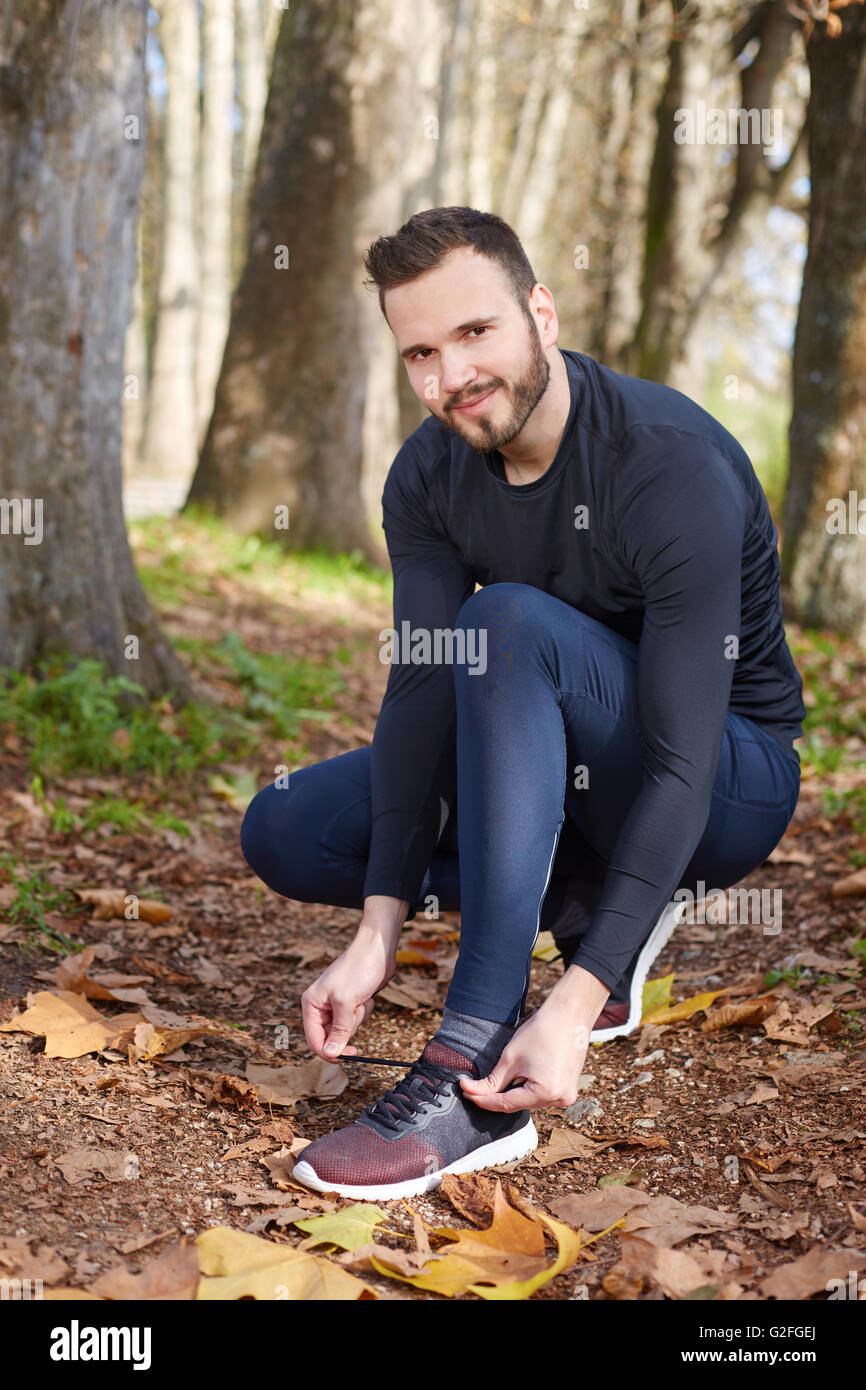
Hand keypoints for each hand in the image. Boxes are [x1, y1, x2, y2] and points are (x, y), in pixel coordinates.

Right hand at [301, 931, 395, 1059]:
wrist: (377, 949)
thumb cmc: (358, 969)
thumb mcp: (345, 1002)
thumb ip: (338, 1030)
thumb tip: (330, 1054)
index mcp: (311, 1004)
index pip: (315, 1040)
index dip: (329, 1051)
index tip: (349, 1055)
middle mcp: (320, 1006)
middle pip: (331, 1037)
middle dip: (348, 1028)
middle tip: (356, 1012)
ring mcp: (336, 1005)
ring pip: (346, 1030)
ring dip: (357, 1018)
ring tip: (360, 999)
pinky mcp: (351, 1003)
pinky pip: (356, 1020)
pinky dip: (363, 1012)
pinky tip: (366, 997)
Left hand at [458, 995, 591, 1112]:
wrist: (569, 1015)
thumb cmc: (541, 1031)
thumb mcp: (511, 1058)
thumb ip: (491, 1081)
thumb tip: (470, 1091)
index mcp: (546, 1093)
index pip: (506, 1104)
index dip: (483, 1099)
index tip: (465, 1090)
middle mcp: (559, 1100)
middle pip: (518, 1104)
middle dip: (495, 1097)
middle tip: (472, 1089)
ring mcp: (566, 1096)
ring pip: (528, 1101)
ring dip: (511, 1094)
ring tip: (491, 1086)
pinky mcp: (568, 1089)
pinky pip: (541, 1095)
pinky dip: (526, 1089)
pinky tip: (514, 1081)